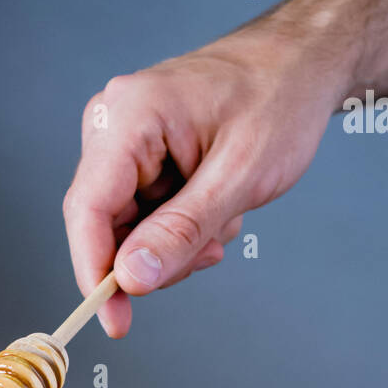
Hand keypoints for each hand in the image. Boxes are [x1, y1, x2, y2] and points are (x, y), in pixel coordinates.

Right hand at [63, 9, 352, 335]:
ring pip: (129, 229)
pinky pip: (146, 216)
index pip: (87, 209)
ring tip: (224, 217)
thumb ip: (181, 231)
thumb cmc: (279, 98)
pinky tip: (217, 208)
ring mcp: (126, 141)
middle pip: (106, 226)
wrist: (300, 66)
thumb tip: (131, 279)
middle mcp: (116, 125)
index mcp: (130, 116)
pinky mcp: (141, 157)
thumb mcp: (238, 176)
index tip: (114, 321)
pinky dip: (183, 228)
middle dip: (157, 255)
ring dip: (178, 242)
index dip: (95, 273)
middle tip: (208, 252)